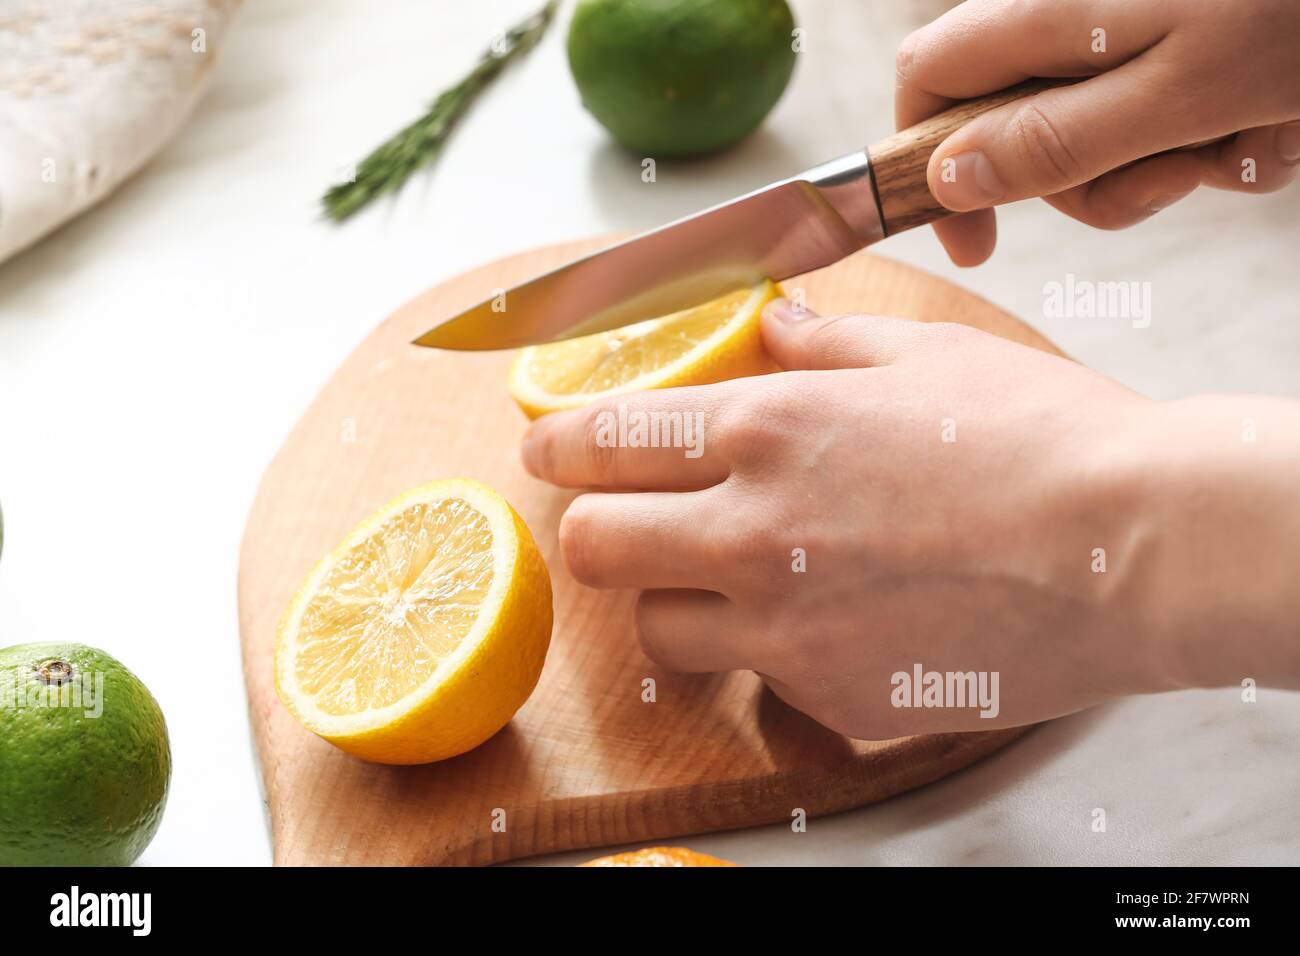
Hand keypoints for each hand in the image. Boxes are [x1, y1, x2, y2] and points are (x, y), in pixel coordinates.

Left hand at [520, 301, 1299, 737]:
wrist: (1136, 549)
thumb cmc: (1041, 437)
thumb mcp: (926, 355)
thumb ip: (824, 346)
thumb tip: (773, 325)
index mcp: (768, 432)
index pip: (607, 441)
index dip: (559, 447)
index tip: (546, 452)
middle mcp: (754, 534)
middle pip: (597, 547)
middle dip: (597, 529)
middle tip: (624, 521)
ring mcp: (786, 631)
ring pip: (661, 632)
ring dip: (681, 600)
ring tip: (738, 580)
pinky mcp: (832, 702)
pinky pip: (761, 683)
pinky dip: (775, 654)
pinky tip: (837, 625)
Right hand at [897, 0, 1299, 264]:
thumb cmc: (1295, 12)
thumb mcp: (1176, 94)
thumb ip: (1052, 143)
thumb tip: (947, 179)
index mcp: (1046, 12)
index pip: (927, 79)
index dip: (929, 164)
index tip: (975, 242)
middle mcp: (1075, 15)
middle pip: (1020, 125)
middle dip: (1090, 181)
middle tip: (1166, 180)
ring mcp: (1132, 27)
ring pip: (1100, 133)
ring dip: (1168, 164)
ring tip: (1242, 138)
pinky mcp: (1185, 39)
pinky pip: (1165, 115)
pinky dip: (1216, 137)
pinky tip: (1271, 118)